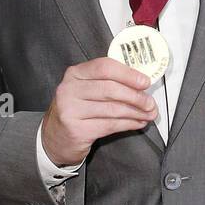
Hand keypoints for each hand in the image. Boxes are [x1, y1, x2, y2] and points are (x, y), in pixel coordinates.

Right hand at [40, 57, 156, 167]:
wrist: (55, 136)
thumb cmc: (77, 109)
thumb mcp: (86, 89)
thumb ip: (108, 82)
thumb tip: (141, 84)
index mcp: (75, 73)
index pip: (104, 67)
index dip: (128, 74)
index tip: (145, 82)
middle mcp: (69, 89)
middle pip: (110, 89)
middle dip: (135, 96)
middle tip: (150, 103)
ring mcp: (70, 110)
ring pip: (112, 109)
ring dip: (135, 112)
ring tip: (148, 114)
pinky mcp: (76, 129)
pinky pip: (110, 125)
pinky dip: (128, 124)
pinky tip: (137, 123)